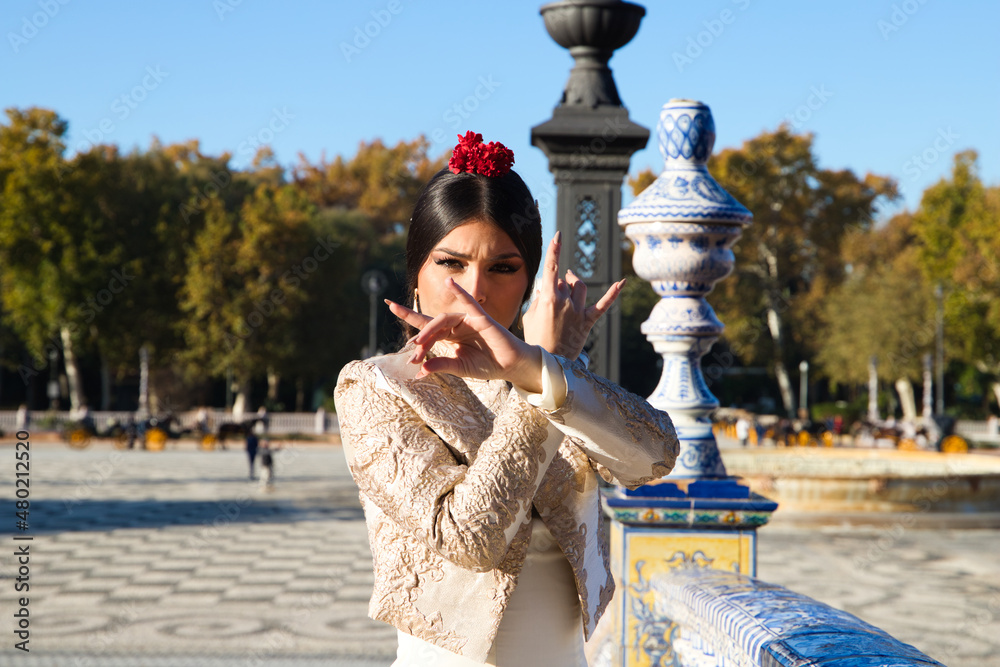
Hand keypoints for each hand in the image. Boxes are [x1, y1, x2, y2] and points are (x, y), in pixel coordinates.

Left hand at [386, 278, 542, 392]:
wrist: (510, 366)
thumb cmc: (487, 365)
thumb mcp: (460, 368)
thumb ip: (441, 366)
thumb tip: (420, 371)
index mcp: (450, 336)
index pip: (425, 326)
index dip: (408, 315)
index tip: (390, 305)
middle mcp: (456, 325)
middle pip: (432, 326)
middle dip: (420, 339)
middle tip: (411, 354)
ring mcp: (468, 320)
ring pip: (444, 320)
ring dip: (430, 331)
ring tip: (420, 344)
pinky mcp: (482, 318)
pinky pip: (470, 304)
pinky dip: (460, 293)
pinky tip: (450, 284)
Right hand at [522, 231, 624, 359]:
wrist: (548, 363)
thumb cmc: (535, 339)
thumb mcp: (530, 316)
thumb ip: (538, 298)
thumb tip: (545, 286)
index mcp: (548, 298)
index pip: (552, 268)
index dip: (555, 250)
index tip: (558, 235)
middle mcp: (565, 302)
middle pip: (565, 280)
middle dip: (559, 282)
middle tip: (552, 294)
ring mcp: (577, 312)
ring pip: (580, 287)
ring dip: (574, 283)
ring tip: (569, 284)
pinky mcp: (587, 322)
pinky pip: (603, 305)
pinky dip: (613, 293)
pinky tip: (623, 282)